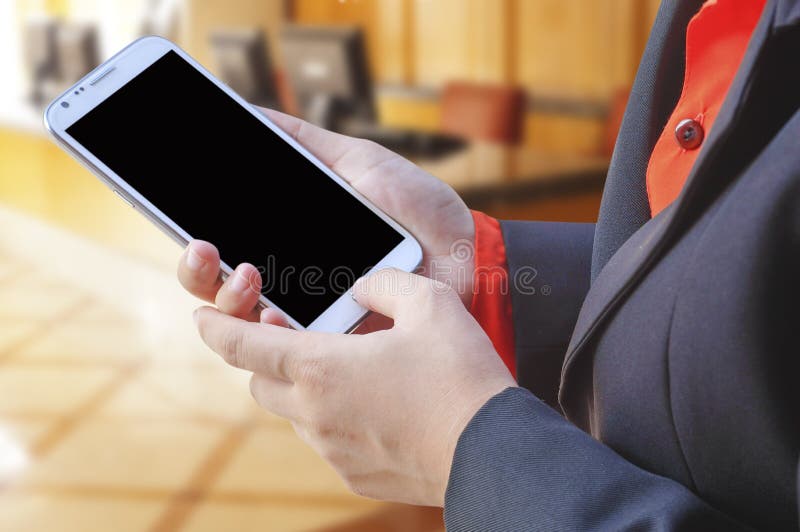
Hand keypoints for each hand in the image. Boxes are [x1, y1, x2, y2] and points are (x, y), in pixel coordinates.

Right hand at [177, 109, 474, 331]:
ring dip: (231, 301)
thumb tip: (247, 111)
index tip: (190, 229)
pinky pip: (294, 351)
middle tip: (208, 252)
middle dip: (200, 273)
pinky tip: (276, 316)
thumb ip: (303, 142)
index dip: (198, 244)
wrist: (464, 246)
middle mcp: (292, 280)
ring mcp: (314, 315)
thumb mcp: (357, 162)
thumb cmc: (414, 205)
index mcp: (288, 240)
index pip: (226, 249)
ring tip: (246, 276)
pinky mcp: (340, 343)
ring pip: (246, 326)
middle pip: (221, 290)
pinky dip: (276, 334)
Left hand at [193, 268, 515, 505]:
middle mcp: (314, 413)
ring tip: (338, 368)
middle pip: (259, 383)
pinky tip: (369, 405)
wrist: (492, 451)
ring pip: (292, 414)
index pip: (241, 345)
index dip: (214, 327)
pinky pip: (324, 440)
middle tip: (286, 335)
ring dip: (298, 388)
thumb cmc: (459, 375)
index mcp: (320, 367)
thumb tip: (361, 290)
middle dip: (262, 357)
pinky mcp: (353, 474)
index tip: (199, 316)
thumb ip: (383, 284)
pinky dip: (329, 417)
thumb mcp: (427, 303)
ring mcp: (332, 450)